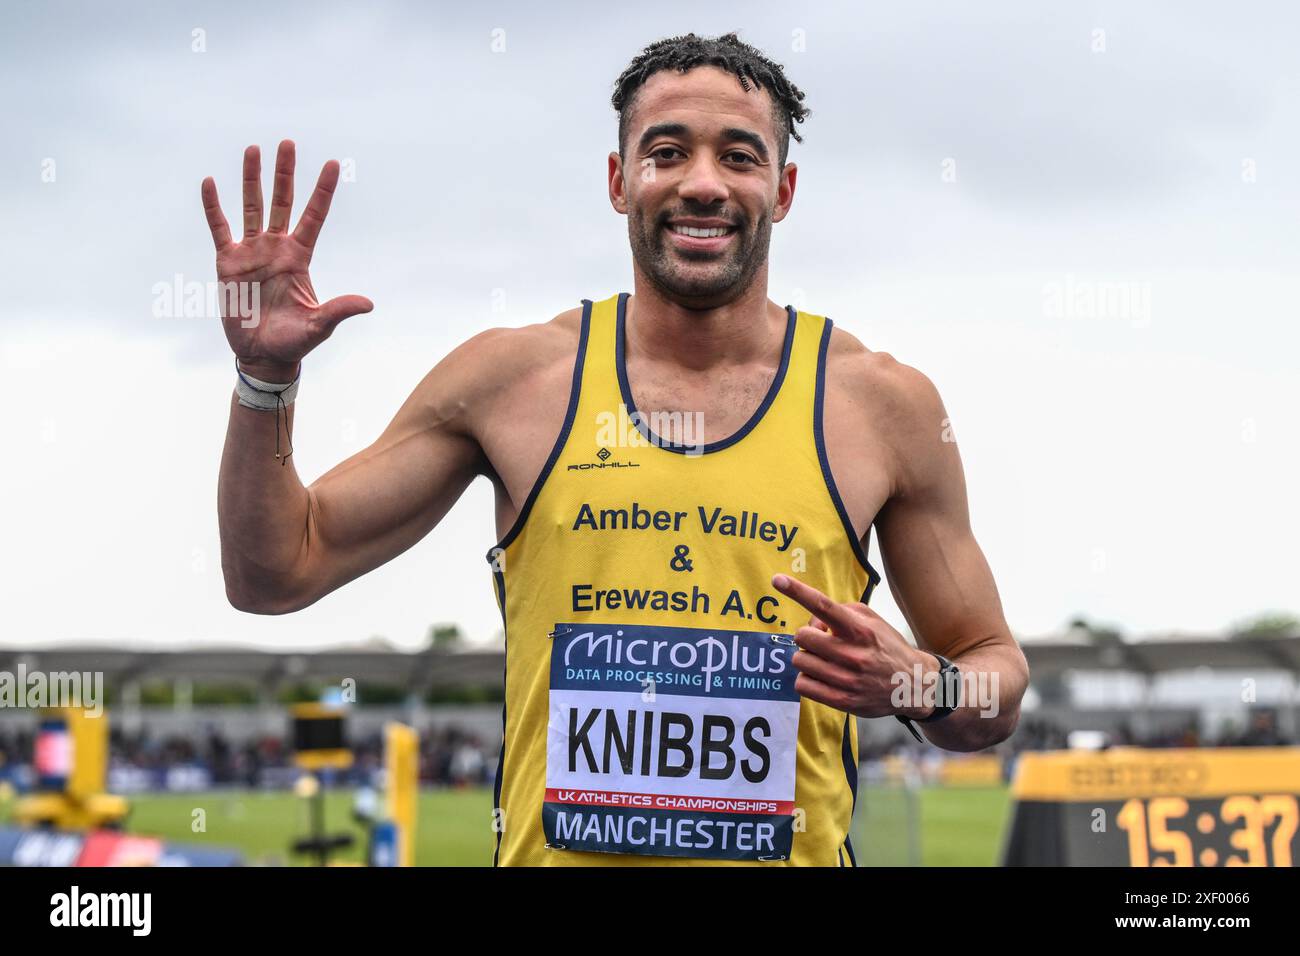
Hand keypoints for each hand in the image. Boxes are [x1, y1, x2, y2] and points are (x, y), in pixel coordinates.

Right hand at [201, 140, 372, 378]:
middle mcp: (276, 248)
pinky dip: (214, 207)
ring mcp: (251, 251)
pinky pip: (220, 228)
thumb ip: (339, 310)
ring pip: (252, 207)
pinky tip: (210, 182)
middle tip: (288, 142)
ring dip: (251, 179)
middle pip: (282, 202)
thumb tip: (368, 304)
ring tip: (253, 149)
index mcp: (300, 257)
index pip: (314, 216)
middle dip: (285, 173)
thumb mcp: (319, 325)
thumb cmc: (294, 341)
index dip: (323, 191)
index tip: (334, 164)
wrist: (262, 355)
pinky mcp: (227, 261)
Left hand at [771, 573, 935, 718]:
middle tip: (823, 641)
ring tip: (824, 660)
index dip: (797, 591)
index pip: (823, 605)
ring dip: (807, 658)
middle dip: (808, 637)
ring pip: (800, 661)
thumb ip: (841, 612)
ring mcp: (846, 679)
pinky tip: (821, 676)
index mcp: (860, 629)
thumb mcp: (872, 620)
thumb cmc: (886, 647)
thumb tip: (814, 620)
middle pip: (802, 636)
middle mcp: (853, 653)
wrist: (912, 684)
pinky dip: (806, 678)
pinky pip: (802, 685)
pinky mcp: (842, 700)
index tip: (777, 580)